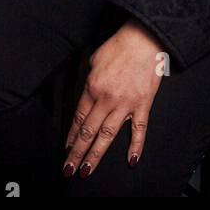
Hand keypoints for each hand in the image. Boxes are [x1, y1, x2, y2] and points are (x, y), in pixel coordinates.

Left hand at [64, 19, 165, 178]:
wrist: (143, 40)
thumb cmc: (119, 46)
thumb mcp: (94, 60)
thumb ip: (89, 81)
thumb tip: (88, 95)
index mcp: (92, 87)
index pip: (78, 118)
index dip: (71, 136)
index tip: (66, 149)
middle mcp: (107, 99)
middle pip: (88, 131)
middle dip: (77, 152)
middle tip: (69, 169)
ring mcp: (126, 104)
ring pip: (107, 136)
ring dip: (96, 155)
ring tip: (87, 170)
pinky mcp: (143, 105)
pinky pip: (139, 130)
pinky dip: (136, 146)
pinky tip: (131, 160)